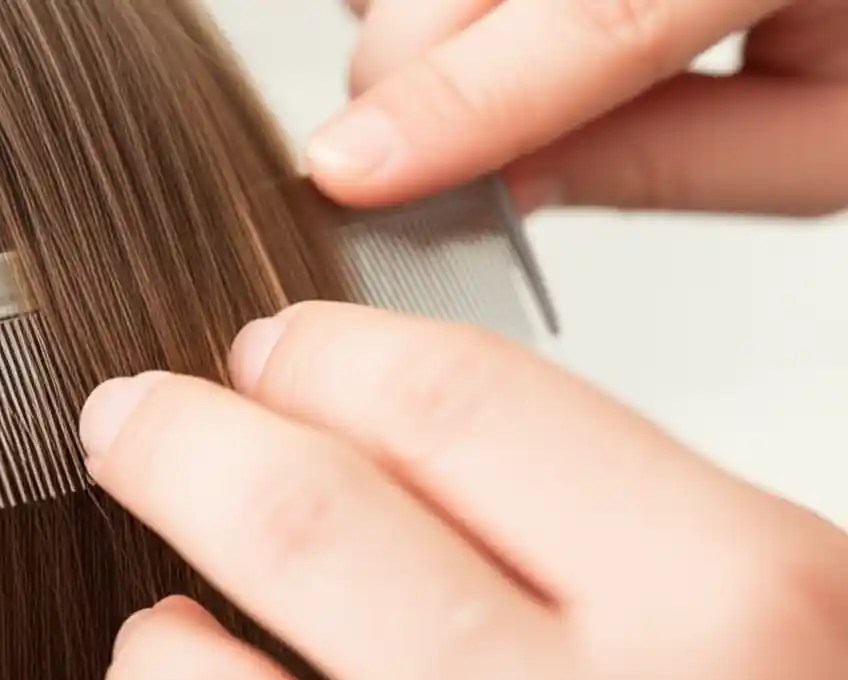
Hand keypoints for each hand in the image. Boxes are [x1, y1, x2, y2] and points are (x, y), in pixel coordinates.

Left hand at [81, 302, 847, 679]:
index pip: (451, 400)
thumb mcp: (764, 612)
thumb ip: (606, 518)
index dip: (326, 355)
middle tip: (133, 419)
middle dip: (180, 443)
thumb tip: (396, 427)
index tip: (271, 349)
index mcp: (726, 595)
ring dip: (158, 643)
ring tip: (162, 626)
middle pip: (303, 520)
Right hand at [310, 0, 847, 215]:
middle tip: (396, 157)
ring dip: (413, 16)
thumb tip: (496, 188)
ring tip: (463, 70)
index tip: (352, 173)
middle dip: (407, 67)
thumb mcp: (821, 139)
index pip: (606, 10)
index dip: (463, 97)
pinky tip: (468, 24)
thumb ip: (664, 164)